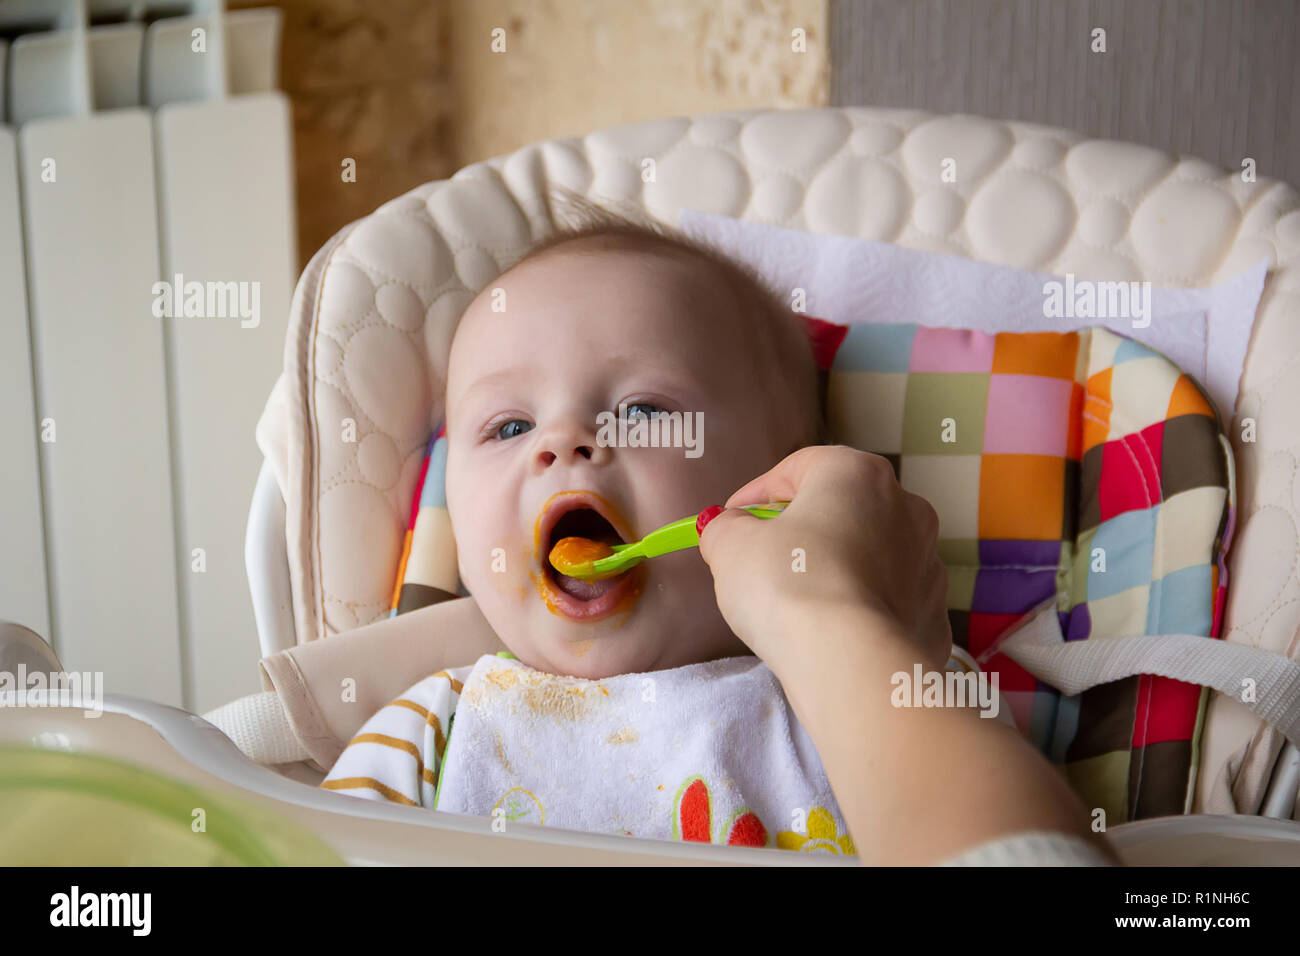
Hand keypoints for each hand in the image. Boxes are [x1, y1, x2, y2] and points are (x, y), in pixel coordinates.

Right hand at [697, 445, 951, 673]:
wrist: (849, 662)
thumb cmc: (788, 586)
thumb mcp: (731, 546)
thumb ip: (725, 528)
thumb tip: (728, 529)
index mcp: (857, 473)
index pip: (798, 468)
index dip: (757, 494)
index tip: (732, 521)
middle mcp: (904, 507)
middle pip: (841, 509)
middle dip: (802, 530)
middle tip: (763, 560)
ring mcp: (927, 563)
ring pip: (870, 555)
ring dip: (837, 568)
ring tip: (799, 602)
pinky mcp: (934, 614)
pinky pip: (888, 602)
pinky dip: (863, 610)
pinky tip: (834, 632)